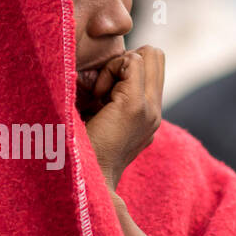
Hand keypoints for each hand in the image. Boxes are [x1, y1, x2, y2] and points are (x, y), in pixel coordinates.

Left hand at [83, 45, 164, 190]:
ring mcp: (150, 109)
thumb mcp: (102, 123)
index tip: (103, 92)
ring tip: (99, 97)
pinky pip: (131, 62)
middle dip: (127, 61)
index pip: (153, 65)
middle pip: (155, 55)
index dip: (127, 66)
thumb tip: (104, 82)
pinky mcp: (136, 106)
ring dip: (117, 67)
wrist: (83, 181)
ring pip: (147, 55)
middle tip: (103, 88)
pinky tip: (96, 99)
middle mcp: (155, 111)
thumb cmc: (80, 151)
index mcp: (148, 115)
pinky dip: (110, 70)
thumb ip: (113, 102)